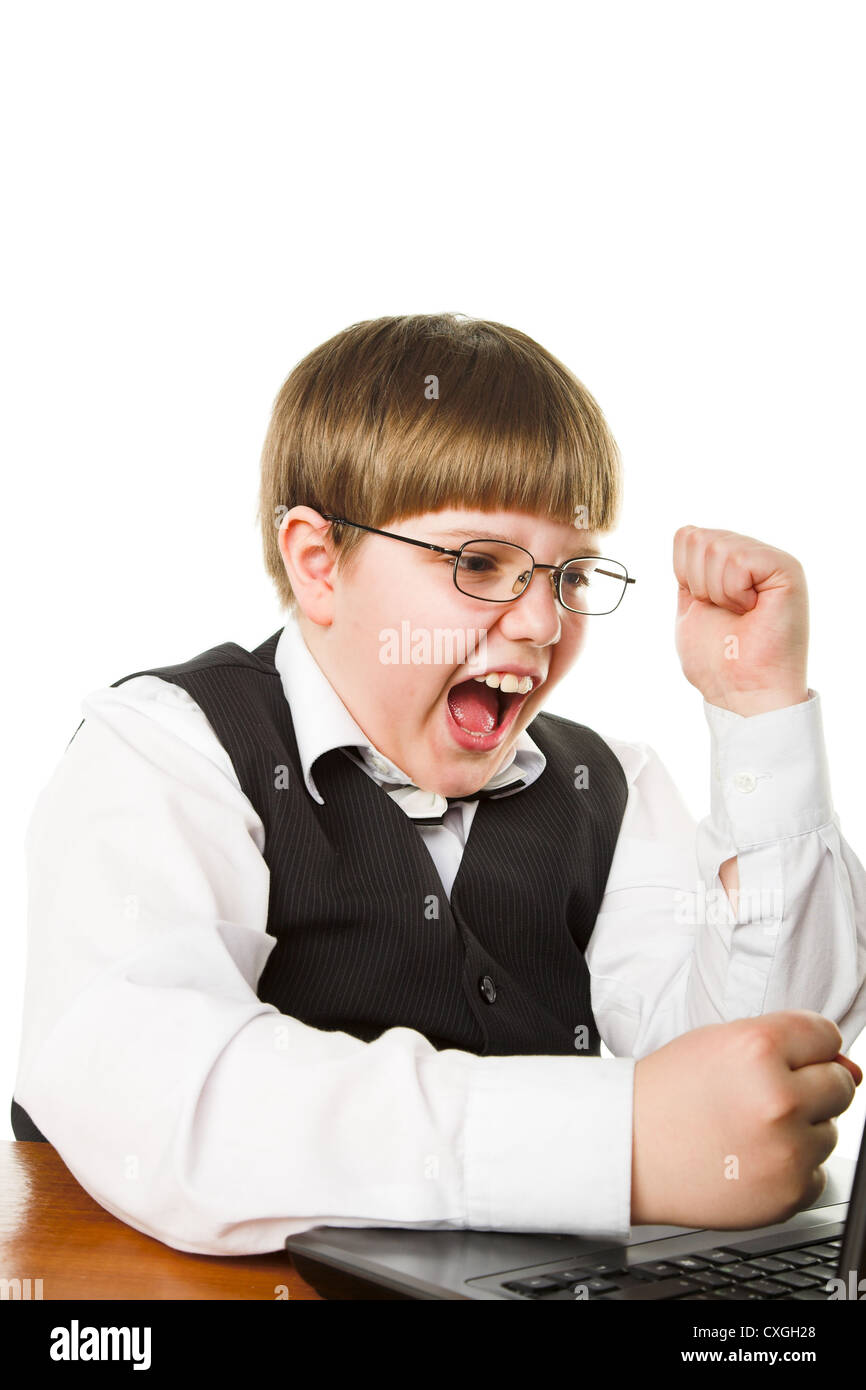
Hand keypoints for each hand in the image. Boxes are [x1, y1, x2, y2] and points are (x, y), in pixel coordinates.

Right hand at [631, 1010, 858, 1228]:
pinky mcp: (787, 1193)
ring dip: (799, 1131)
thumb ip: (789, 1045)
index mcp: (757, 1047)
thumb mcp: (719, 1044)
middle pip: (839, 1085)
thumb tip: (852, 1069)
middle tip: (760, 1098)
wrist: (627, 1150)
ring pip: (830, 1132)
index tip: (782, 1060)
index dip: (804, 1048)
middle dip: (808, 1089)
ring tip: (746, 1131)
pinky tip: (748, 1160)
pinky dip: (790, 1170)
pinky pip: (817, 1174)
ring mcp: (786, 1150)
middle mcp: (778, 1097)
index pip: (827, 1035)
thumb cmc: (666, 1094)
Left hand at [673, 526, 809, 715]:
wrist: (741, 691)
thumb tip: (687, 532)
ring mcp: (772, 560)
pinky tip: (751, 610)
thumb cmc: (718, 661)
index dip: (684, 574)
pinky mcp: (787, 569)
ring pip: (716, 547)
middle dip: (698, 583)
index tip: (705, 605)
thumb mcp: (690, 607)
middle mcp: (754, 556)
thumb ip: (689, 571)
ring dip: (717, 592)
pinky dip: (734, 592)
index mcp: (731, 564)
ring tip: (739, 614)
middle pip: (699, 537)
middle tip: (724, 613)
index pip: (688, 536)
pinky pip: (739, 560)